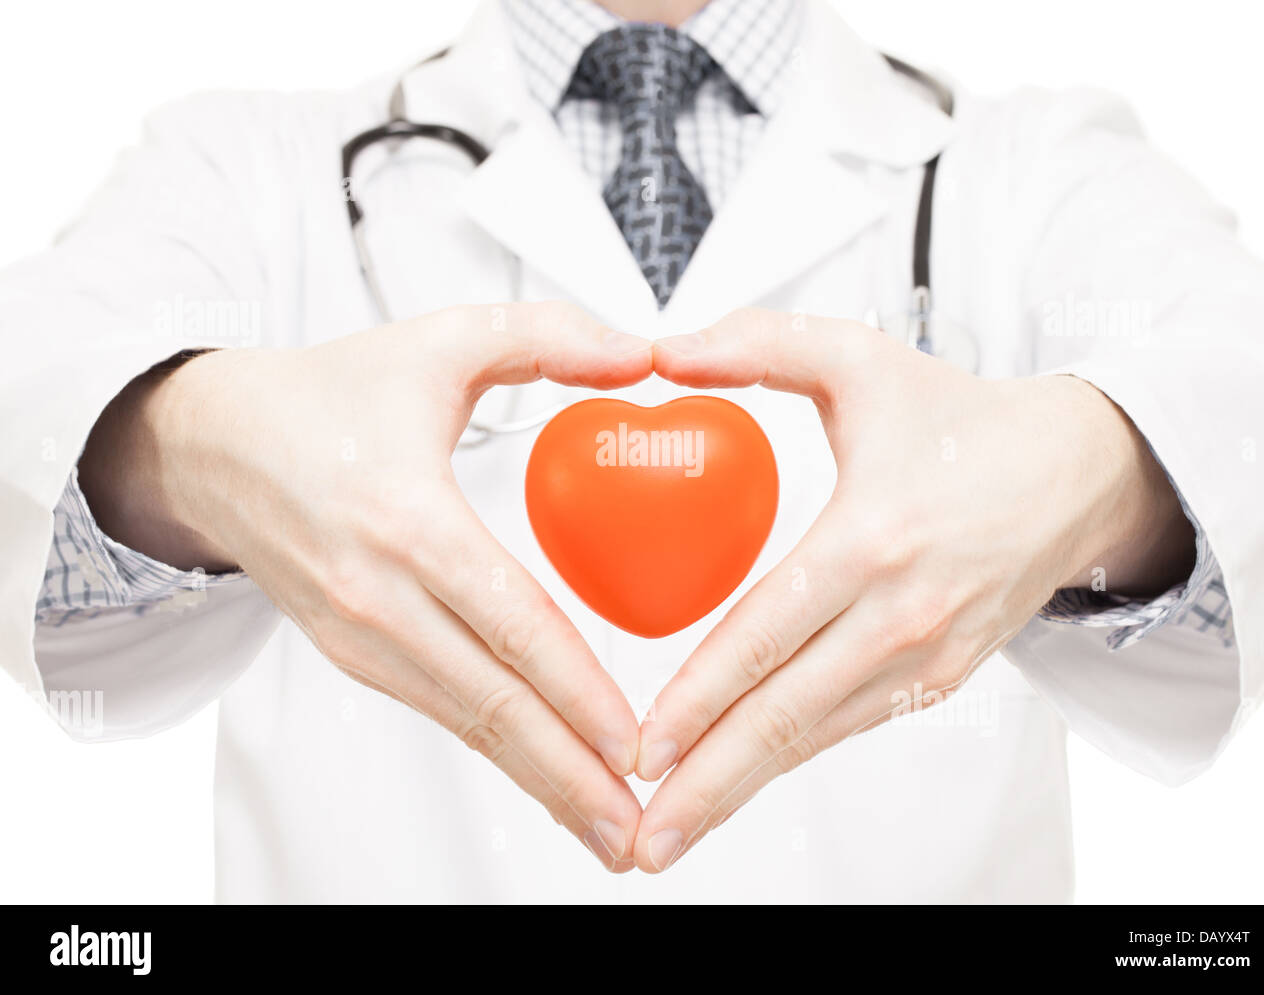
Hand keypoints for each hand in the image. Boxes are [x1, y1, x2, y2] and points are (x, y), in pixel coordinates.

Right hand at [79, 301, 651, 869]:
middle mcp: (379, 597)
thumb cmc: (330, 396)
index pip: (510, 625)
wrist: (215, 446)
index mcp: (407, 521)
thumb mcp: (441, 342)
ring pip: (468, 725)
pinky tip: (548, 778)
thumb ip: (548, 337)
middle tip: (637, 833)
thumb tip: (642, 357)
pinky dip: (500, 752)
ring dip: (540, 783)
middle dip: (569, 779)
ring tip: (608, 829)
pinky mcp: (355, 655)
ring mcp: (361, 637)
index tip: (635, 744)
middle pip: (491, 706)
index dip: (575, 691)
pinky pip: (442, 711)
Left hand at [631, 308, 1193, 871]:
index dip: (700, 699)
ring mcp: (925, 659)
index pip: (767, 636)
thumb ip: (755, 345)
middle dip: (707, 785)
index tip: (643, 749)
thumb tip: (660, 352)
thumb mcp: (856, 357)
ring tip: (672, 832)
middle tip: (642, 837)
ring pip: (813, 741)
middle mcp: (901, 614)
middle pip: (785, 717)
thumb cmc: (959, 420)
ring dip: (740, 791)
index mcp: (872, 538)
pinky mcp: (939, 681)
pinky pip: (846, 729)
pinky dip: (787, 763)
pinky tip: (736, 785)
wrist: (1074, 473)